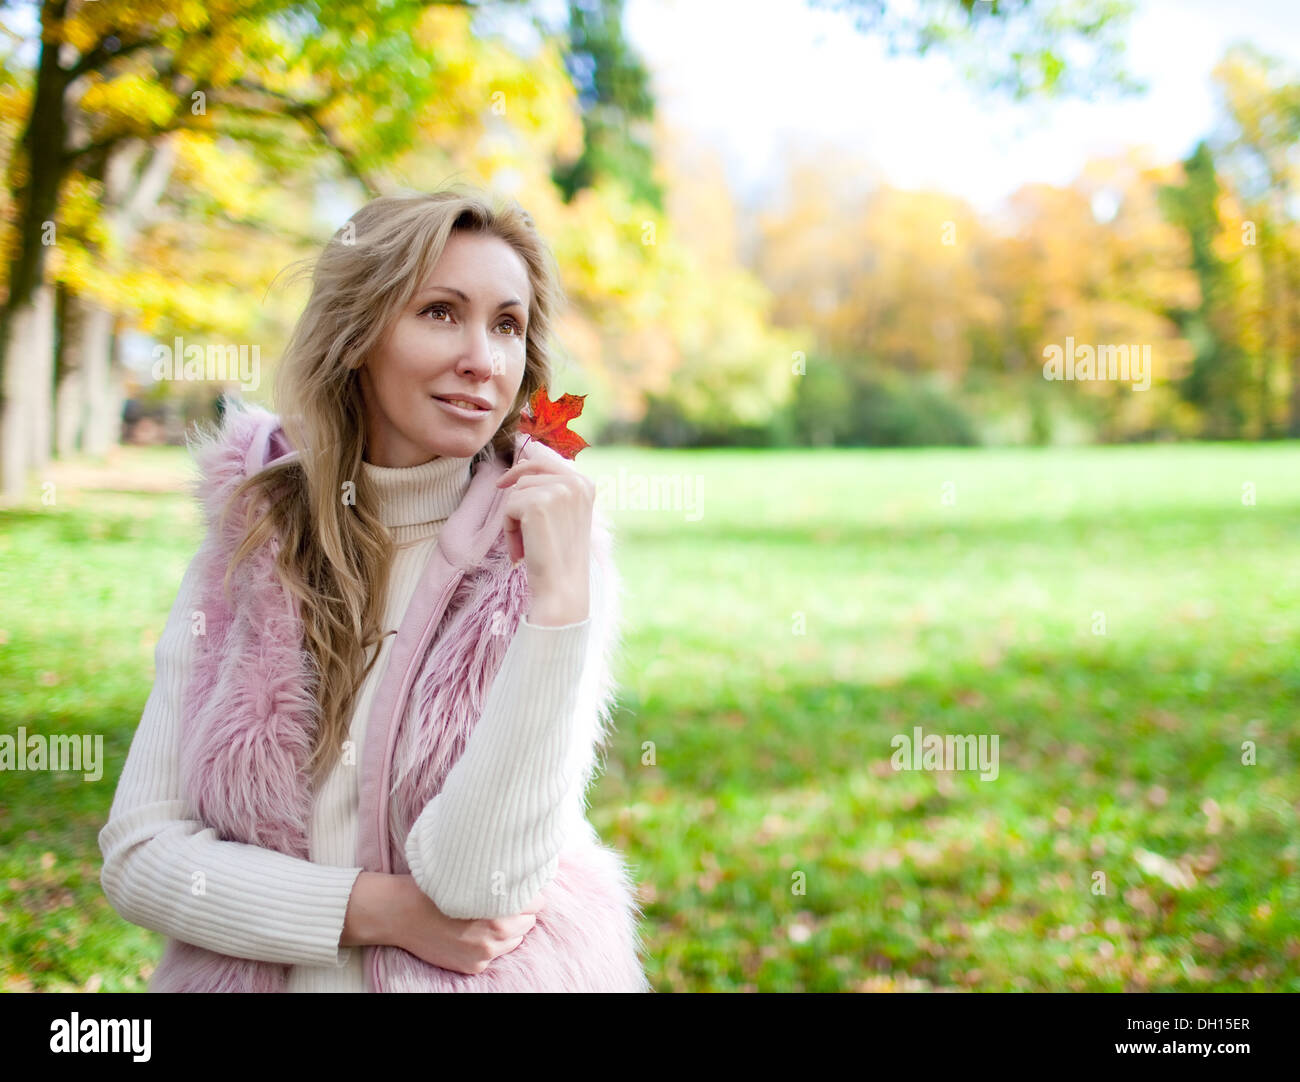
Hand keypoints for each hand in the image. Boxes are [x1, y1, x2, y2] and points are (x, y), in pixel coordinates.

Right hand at [388, 875, 546, 975]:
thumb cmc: (436, 886)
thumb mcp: (472, 877)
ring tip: (486, 916)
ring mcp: (484, 954)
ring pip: (514, 940)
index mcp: (499, 909)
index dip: (528, 893)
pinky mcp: (473, 967)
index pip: (537, 902)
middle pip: (528, 922)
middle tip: (502, 901)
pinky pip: (495, 955)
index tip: (521, 887)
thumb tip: (525, 881)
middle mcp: (495, 935)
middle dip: (519, 912)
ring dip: (507, 930)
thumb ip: (499, 884)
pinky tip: (472, 931)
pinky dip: (489, 944)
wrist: (401, 912)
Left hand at [495, 452, 592, 625]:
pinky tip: (522, 551)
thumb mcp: (565, 516)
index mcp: (586, 483)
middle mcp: (576, 482)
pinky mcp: (537, 503)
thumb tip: (525, 462)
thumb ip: (554, 490)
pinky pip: (509, 506)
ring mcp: (558, 490)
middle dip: (516, 498)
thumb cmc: (560, 558)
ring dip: (514, 519)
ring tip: (527, 546)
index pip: (545, 460)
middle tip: (515, 524)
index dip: (521, 469)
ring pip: (517, 491)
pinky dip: (509, 530)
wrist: (561, 588)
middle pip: (528, 473)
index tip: (502, 483)